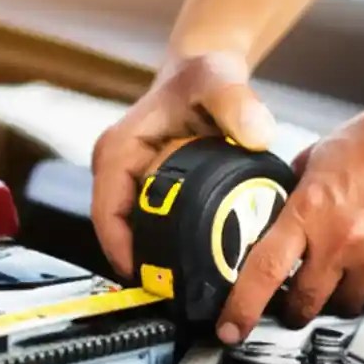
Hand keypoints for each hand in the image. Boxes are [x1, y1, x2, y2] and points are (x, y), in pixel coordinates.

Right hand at [91, 52, 279, 278]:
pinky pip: (145, 224)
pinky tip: (194, 260)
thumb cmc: (203, 76)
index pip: (107, 213)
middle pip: (116, 231)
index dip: (122, 251)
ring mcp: (127, 180)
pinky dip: (164, 243)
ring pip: (130, 232)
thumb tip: (256, 135)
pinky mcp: (142, 187)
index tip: (149, 278)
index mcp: (119, 149)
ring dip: (152, 258)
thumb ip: (239, 105)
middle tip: (178, 293)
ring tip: (188, 285)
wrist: (202, 71)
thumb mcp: (220, 82)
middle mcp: (115, 167)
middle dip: (142, 264)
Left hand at [215, 94, 363, 344]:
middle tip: (296, 299)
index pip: (263, 270)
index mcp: (310, 211)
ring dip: (341, 292)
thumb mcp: (321, 155)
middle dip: (295, 308)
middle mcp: (341, 242)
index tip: (229, 330)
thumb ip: (297, 188)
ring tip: (351, 260)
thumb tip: (279, 207)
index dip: (242, 307)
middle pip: (304, 303)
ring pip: (347, 304)